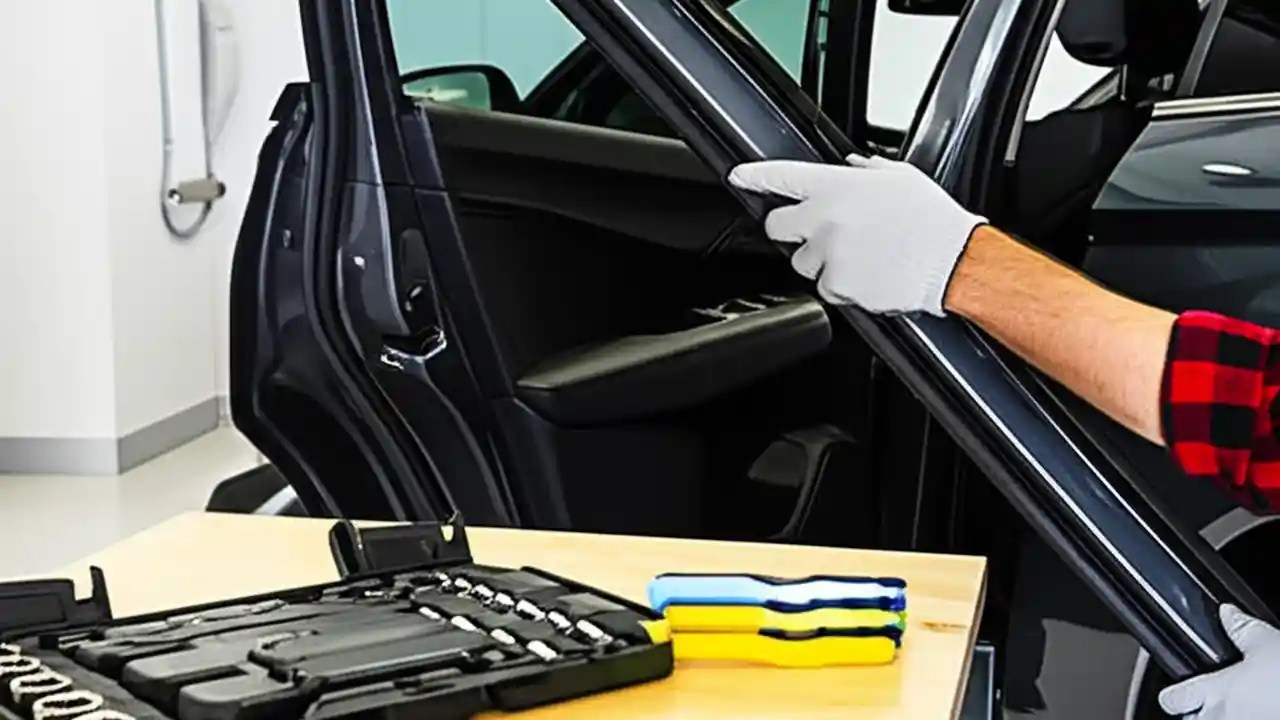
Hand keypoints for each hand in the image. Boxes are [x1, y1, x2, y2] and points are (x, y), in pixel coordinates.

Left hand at [727, 154, 985, 315]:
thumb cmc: (933, 220)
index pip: (782, 177)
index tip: (738, 177)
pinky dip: (841, 286)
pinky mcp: (837, 286)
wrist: (954, 261)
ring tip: (860, 256)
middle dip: (792, 230)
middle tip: (819, 233)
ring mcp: (829, 255)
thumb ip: (868, 169)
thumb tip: (853, 164)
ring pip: (802, 263)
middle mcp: (826, 219)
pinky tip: (868, 274)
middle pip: (778, 227)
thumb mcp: (901, 178)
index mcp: (837, 187)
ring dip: (821, 262)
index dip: (754, 176)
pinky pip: (826, 288)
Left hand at [1160, 605, 1279, 718]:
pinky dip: (1251, 719)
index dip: (1173, 695)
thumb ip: (1243, 629)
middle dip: (1198, 716)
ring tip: (1244, 711)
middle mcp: (1220, 719)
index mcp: (1216, 692)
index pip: (1171, 699)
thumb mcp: (1270, 644)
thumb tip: (1227, 613)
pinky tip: (1261, 713)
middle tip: (1216, 706)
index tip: (1176, 693)